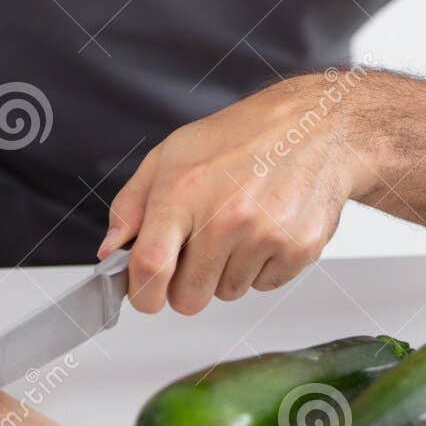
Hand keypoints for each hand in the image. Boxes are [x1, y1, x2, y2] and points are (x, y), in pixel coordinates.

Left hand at [99, 71, 370, 314]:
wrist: (315, 127)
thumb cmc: (242, 137)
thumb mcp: (171, 154)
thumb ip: (132, 205)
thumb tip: (110, 251)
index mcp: (183, 190)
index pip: (150, 268)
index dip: (141, 293)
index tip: (144, 294)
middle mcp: (224, 216)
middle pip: (188, 298)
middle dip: (186, 284)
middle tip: (199, 248)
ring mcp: (264, 235)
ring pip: (227, 293)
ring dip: (227, 271)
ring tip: (239, 226)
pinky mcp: (298, 249)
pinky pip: (264, 286)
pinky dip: (261, 267)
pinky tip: (266, 228)